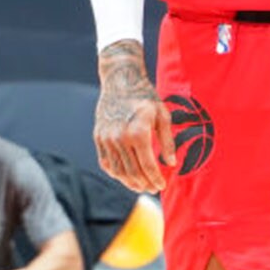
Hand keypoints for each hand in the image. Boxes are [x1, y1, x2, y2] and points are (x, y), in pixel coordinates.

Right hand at [94, 49, 173, 192]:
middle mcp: (120, 137)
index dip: (156, 179)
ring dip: (130, 182)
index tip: (162, 186)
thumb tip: (171, 164)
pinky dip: (116, 173)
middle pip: (132, 172)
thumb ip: (167, 141)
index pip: (148, 166)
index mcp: (138, 132)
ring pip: (118, 171)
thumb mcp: (162, 115)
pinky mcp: (98, 137)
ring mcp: (106, 138)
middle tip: (153, 189)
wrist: (120, 80)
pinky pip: (106, 162)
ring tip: (140, 186)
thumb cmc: (145, 96)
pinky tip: (125, 176)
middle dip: (144, 184)